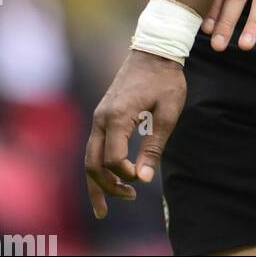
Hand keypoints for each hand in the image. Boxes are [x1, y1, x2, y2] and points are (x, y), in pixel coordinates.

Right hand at [85, 50, 185, 219]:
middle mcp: (101, 118)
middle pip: (93, 164)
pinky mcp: (102, 115)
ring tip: (106, 206)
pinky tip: (108, 180)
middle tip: (129, 198)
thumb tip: (144, 178)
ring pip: (88, 158)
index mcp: (117, 117)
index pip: (112, 159)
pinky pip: (94, 147)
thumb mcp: (167, 112)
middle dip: (107, 187)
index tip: (144, 175)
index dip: (127, 174)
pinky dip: (98, 167)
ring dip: (97, 182)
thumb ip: (154, 145)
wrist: (154, 50)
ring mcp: (99, 116)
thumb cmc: (165, 80)